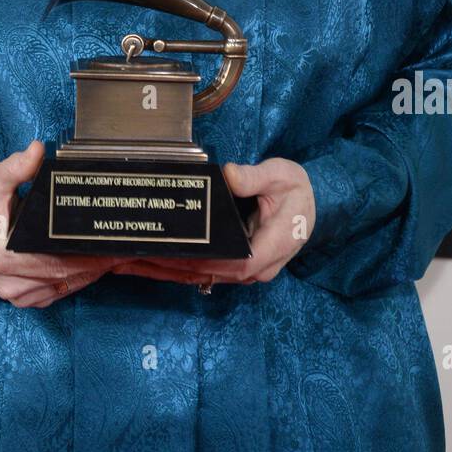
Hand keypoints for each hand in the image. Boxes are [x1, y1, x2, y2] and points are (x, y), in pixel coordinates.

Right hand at [0, 140, 132, 307]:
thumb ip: (17, 165)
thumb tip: (37, 150)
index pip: (51, 263)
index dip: (84, 258)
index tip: (110, 249)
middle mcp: (4, 281)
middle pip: (60, 277)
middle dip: (93, 265)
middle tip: (121, 252)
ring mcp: (12, 292)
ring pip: (60, 288)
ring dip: (86, 275)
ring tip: (111, 258)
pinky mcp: (19, 297)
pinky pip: (53, 294)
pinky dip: (73, 283)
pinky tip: (90, 269)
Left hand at [109, 157, 316, 286]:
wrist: (311, 204)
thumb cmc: (296, 189)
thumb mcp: (280, 174)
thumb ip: (255, 176)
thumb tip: (230, 176)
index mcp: (275, 244)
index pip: (240, 264)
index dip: (209, 263)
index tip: (179, 255)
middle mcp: (262, 266)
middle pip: (218, 274)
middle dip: (180, 268)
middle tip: (144, 257)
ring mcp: (251, 270)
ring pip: (211, 277)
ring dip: (177, 271)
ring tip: (141, 260)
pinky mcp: (241, 266)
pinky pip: (212, 271)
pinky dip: (186, 268)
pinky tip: (159, 261)